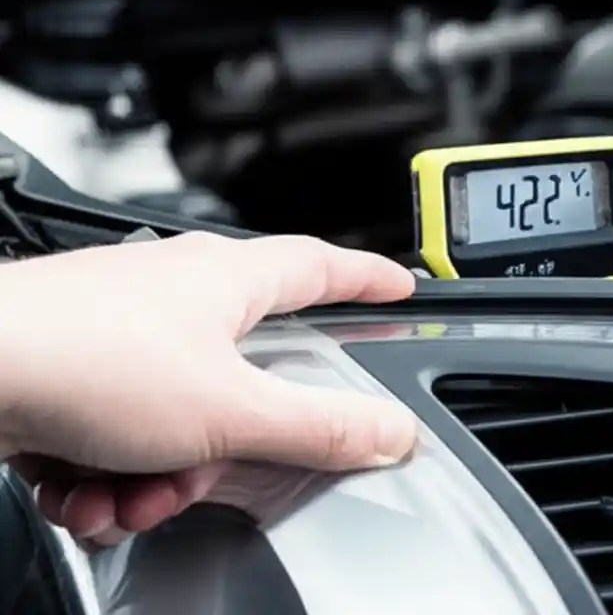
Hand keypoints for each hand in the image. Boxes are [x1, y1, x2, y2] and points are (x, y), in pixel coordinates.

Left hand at [0, 232, 419, 544]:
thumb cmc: (81, 357)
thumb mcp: (229, 410)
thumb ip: (318, 427)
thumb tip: (388, 432)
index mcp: (227, 280)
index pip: (320, 267)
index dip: (366, 279)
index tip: (395, 286)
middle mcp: (174, 296)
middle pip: (240, 382)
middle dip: (222, 449)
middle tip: (205, 473)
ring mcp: (118, 333)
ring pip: (174, 421)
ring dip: (154, 476)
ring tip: (125, 493)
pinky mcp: (68, 372)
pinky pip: (116, 436)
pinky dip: (105, 476)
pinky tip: (85, 492)